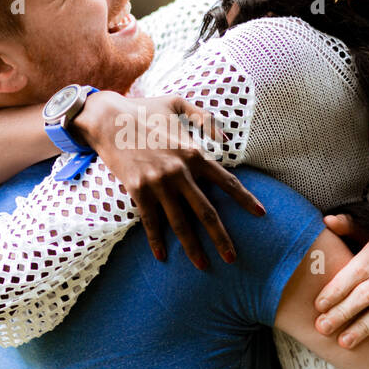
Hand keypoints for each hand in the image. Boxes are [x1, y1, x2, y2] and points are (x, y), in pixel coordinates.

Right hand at [73, 91, 264, 268]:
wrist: (107, 118)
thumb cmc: (144, 110)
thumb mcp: (178, 103)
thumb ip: (205, 118)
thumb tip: (225, 138)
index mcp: (193, 152)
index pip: (226, 181)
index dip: (245, 199)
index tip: (261, 214)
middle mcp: (179, 171)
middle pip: (206, 211)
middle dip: (221, 237)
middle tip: (232, 257)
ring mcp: (158, 183)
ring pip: (180, 222)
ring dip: (192, 247)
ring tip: (203, 265)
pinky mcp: (138, 190)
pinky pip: (150, 220)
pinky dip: (156, 240)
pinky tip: (162, 256)